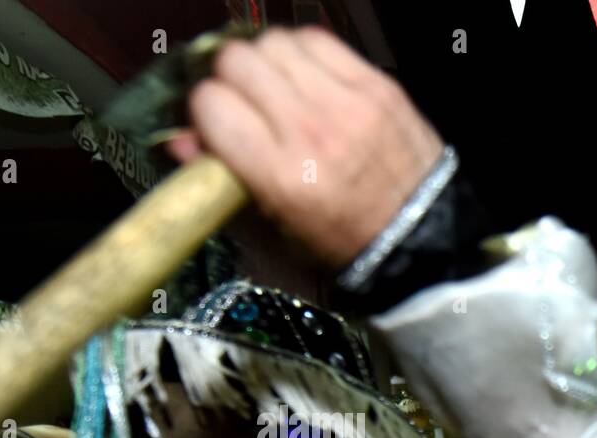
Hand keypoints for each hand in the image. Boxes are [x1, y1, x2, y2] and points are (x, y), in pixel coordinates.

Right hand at [168, 26, 444, 267]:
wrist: (417, 237)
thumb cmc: (338, 240)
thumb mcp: (273, 227)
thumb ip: (222, 178)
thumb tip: (179, 140)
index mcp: (280, 176)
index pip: (211, 105)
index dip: (203, 112)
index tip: (213, 125)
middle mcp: (310, 131)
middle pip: (237, 63)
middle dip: (227, 80)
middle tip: (240, 102)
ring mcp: (346, 102)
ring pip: (273, 42)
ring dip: (263, 62)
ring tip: (272, 88)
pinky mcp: (374, 83)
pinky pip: (317, 38)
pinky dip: (300, 52)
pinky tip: (303, 78)